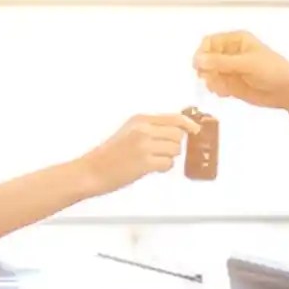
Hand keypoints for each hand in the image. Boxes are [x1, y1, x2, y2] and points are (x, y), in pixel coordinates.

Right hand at [78, 113, 201, 195]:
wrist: (91, 171)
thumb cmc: (109, 155)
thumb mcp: (128, 131)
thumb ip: (151, 128)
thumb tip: (177, 130)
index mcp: (140, 119)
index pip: (174, 118)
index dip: (189, 124)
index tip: (196, 130)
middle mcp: (143, 129)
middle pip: (178, 134)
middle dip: (174, 145)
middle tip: (161, 152)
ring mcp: (144, 145)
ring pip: (175, 150)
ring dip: (168, 157)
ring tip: (152, 161)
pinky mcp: (145, 162)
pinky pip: (168, 163)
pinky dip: (163, 167)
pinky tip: (150, 168)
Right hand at [192, 30, 288, 119]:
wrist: (287, 91)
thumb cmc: (271, 71)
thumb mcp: (246, 63)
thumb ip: (221, 62)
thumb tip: (197, 60)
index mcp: (235, 40)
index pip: (209, 42)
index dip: (202, 53)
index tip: (199, 67)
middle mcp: (230, 53)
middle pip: (206, 58)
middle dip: (206, 70)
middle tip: (211, 80)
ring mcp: (230, 69)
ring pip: (209, 73)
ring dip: (211, 81)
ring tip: (222, 88)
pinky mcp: (232, 84)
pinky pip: (216, 85)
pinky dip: (217, 89)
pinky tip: (226, 93)